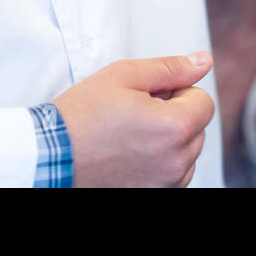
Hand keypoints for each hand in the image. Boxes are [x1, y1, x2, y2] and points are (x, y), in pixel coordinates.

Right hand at [51, 52, 214, 186]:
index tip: (151, 95)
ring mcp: (166, 183)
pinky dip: (161, 161)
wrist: (51, 157)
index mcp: (174, 127)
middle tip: (137, 112)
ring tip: (131, 134)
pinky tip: (131, 153)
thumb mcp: (124, 76)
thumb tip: (203, 61)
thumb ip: (170, 68)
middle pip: (197, 127)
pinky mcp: (153, 194)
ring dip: (169, 139)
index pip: (204, 101)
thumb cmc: (82, 116)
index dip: (178, 91)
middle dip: (175, 114)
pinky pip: (174, 174)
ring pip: (187, 152)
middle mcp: (176, 161)